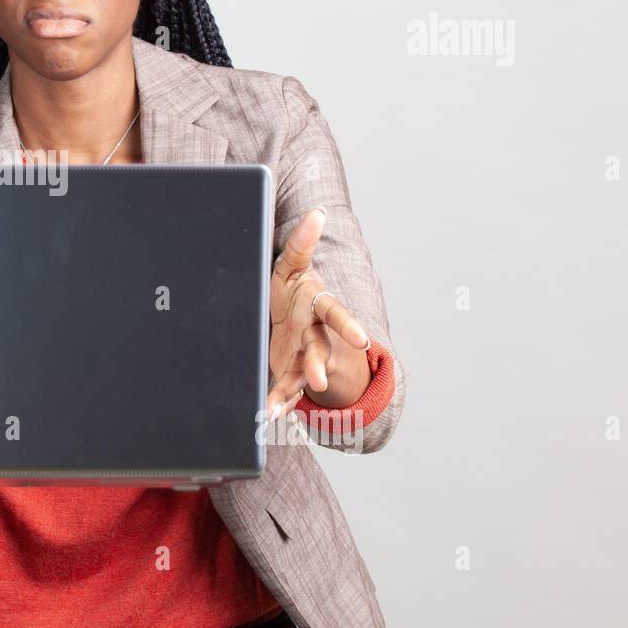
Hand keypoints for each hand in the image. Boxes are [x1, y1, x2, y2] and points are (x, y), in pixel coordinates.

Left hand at [264, 207, 371, 421]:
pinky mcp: (290, 372)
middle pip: (321, 349)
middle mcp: (316, 333)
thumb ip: (302, 244)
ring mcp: (304, 356)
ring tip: (278, 407)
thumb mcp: (292, 267)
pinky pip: (286, 389)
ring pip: (305, 374)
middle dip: (320, 365)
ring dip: (296, 390)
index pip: (335, 314)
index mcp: (318, 305)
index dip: (348, 326)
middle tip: (320, 380)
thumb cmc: (290, 291)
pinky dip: (277, 401)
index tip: (360, 340)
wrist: (286, 321)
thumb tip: (317, 212)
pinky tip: (266, 414)